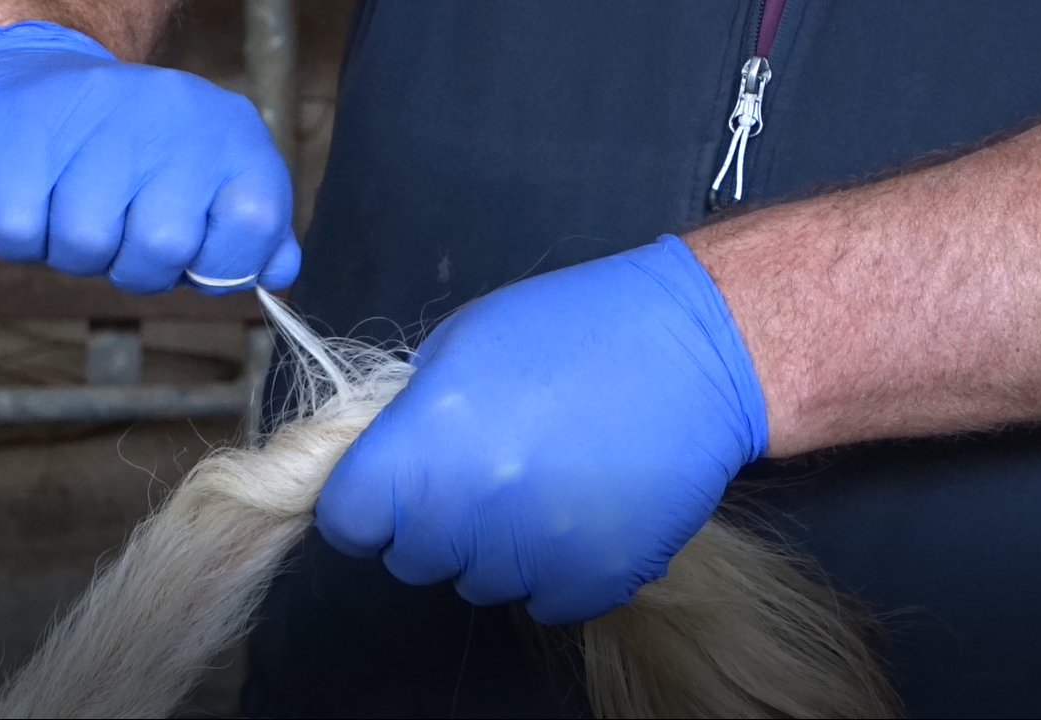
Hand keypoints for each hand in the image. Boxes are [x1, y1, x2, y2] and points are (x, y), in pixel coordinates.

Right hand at [0, 21, 297, 293]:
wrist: (30, 82)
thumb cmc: (131, 156)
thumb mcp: (208, 182)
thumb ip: (253, 234)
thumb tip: (277, 270)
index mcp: (232, 133)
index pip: (256, 224)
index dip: (220, 266)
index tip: (192, 256)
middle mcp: (174, 113)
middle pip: (164, 247)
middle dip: (137, 269)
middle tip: (122, 237)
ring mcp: (95, 115)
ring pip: (86, 245)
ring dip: (76, 256)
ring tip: (74, 211)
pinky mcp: (17, 131)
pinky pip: (18, 234)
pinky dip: (23, 242)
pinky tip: (34, 202)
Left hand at [315, 235, 768, 624]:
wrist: (695, 349)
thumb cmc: (572, 327)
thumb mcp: (462, 343)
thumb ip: (410, 412)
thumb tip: (382, 458)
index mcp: (424, 444)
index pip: (346, 521)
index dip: (361, 502)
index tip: (387, 486)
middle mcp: (471, 511)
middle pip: (409, 559)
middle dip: (429, 522)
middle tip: (480, 470)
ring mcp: (534, 556)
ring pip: (475, 583)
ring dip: (492, 547)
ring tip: (542, 482)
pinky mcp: (593, 583)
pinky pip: (541, 599)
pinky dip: (551, 567)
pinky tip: (579, 509)